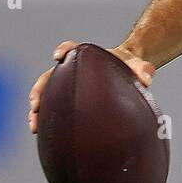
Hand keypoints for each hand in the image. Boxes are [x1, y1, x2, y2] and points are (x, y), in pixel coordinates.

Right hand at [27, 41, 155, 134]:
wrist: (127, 73)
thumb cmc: (131, 67)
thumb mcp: (138, 66)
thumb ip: (143, 69)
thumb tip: (147, 79)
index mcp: (86, 57)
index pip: (70, 48)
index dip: (63, 50)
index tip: (58, 56)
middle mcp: (70, 69)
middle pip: (48, 76)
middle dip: (38, 90)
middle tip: (35, 107)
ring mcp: (66, 84)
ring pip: (45, 95)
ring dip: (36, 110)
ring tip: (34, 127)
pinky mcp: (68, 99)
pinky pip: (52, 108)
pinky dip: (46, 119)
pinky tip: (43, 134)